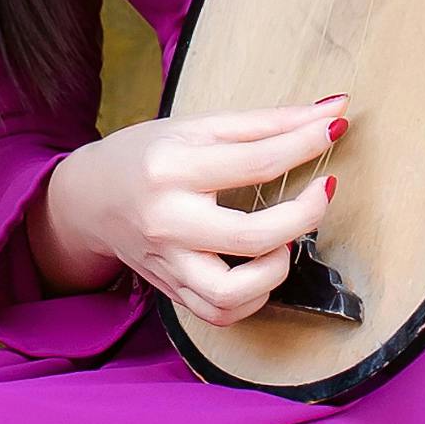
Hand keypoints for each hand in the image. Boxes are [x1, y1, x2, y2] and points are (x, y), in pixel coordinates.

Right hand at [34, 102, 347, 324]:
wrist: (89, 199)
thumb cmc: (147, 155)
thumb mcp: (198, 125)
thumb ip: (266, 122)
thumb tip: (333, 110)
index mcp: (172, 168)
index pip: (256, 162)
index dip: (306, 144)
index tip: (334, 129)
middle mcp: (167, 221)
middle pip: (252, 235)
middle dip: (305, 214)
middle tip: (322, 191)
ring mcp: (168, 264)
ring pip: (233, 293)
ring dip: (276, 269)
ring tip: (285, 239)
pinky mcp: (172, 292)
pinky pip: (221, 313)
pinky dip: (254, 296)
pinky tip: (262, 265)